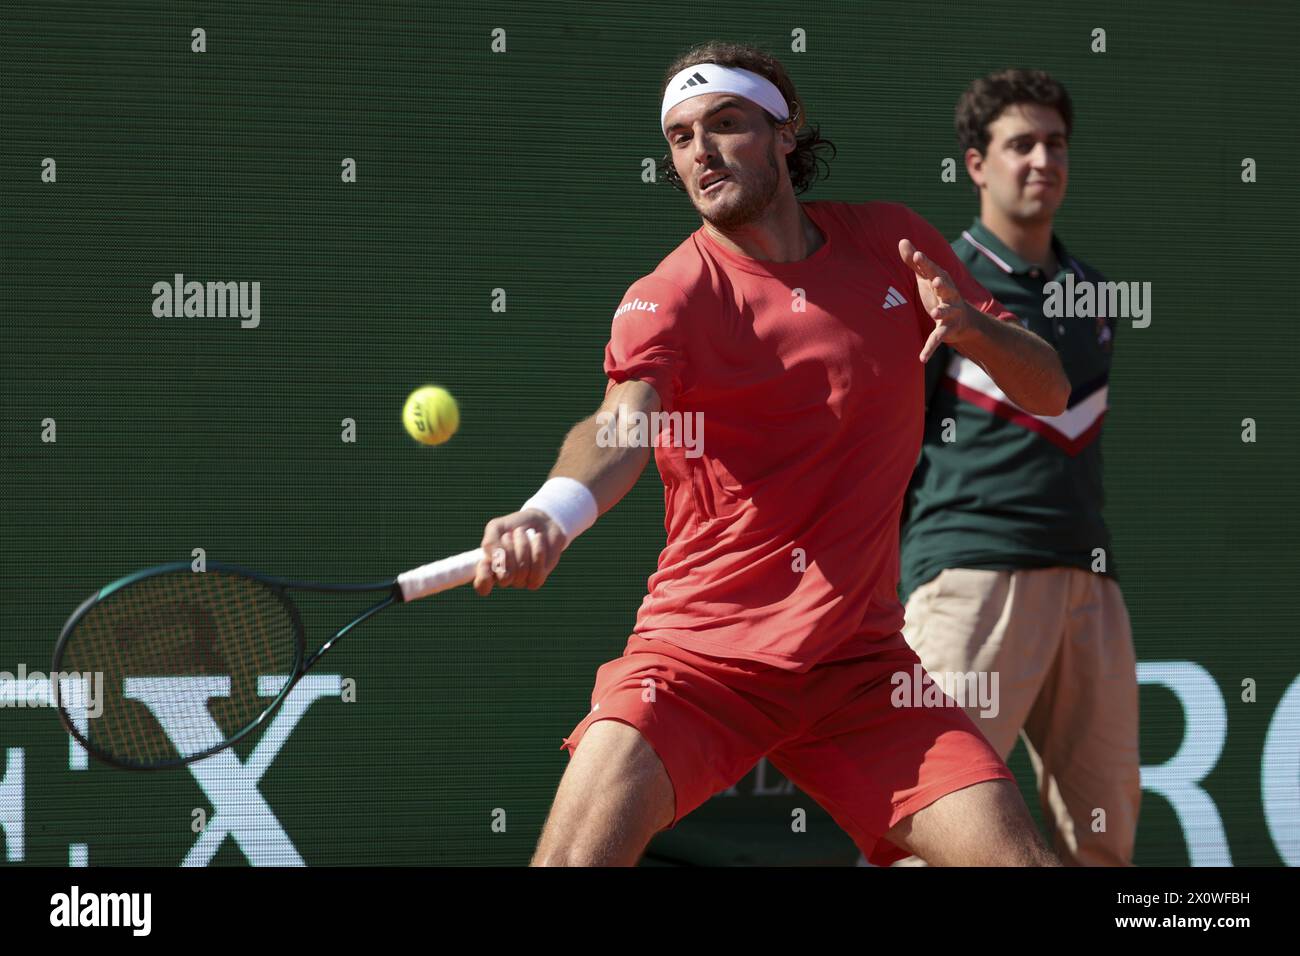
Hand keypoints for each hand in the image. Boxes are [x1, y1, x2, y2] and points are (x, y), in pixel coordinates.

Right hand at [473, 509, 565, 595]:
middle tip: (508, 535)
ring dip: (523, 546)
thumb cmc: (515, 526)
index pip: (482, 586)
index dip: (483, 578)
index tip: (485, 562)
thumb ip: (490, 542)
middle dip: (508, 552)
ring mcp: (519, 581)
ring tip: (523, 532)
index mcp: (488, 567)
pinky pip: (536, 571)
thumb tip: (494, 559)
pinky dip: (537, 550)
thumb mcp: (497, 527)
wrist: (542, 521)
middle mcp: (502, 578)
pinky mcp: (536, 580)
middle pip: (504, 578)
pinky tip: (537, 539)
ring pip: (521, 572)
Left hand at [899, 238, 978, 362]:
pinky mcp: (948, 330)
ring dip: (942, 311)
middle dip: (942, 284)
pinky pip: (938, 339)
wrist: (963, 321)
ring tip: (934, 313)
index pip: (932, 269)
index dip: (925, 263)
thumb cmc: (940, 294)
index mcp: (942, 281)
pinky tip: (922, 358)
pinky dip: (930, 348)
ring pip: (947, 311)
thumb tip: (902, 240)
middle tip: (936, 280)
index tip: (916, 255)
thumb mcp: (926, 279)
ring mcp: (951, 312)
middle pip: (946, 287)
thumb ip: (914, 262)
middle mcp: (949, 295)